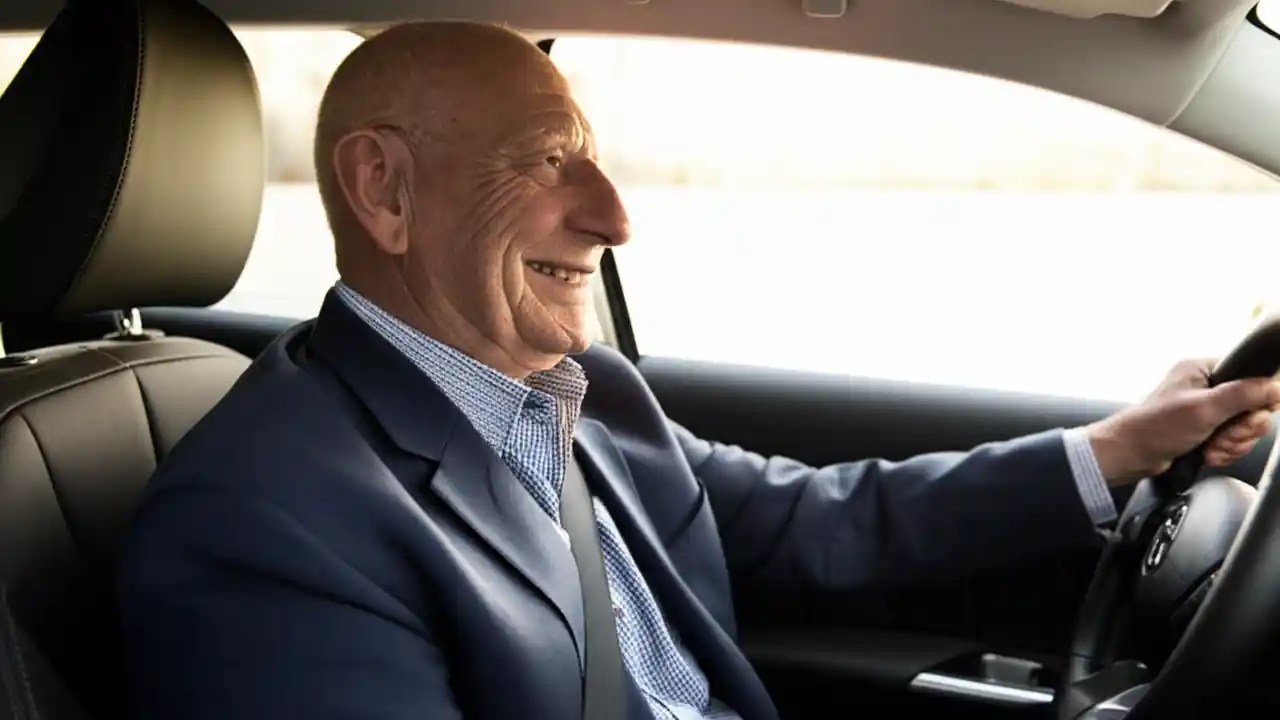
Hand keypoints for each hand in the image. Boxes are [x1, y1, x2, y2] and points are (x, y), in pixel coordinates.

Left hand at [1086, 359, 1279, 485]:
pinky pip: (1232, 441)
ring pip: (1244, 427)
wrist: (1130, 455)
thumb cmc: (1157, 427)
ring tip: (1213, 448)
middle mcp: (1206, 387)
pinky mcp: (1204, 431)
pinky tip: (1209, 455)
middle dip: (1243, 428)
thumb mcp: (1204, 408)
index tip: (1250, 415)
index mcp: (1203, 370)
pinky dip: (1224, 451)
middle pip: (1253, 406)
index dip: (1258, 399)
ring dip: (1233, 443)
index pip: (1250, 376)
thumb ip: (1243, 395)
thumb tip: (1276, 386)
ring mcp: (1206, 411)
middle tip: (1226, 436)